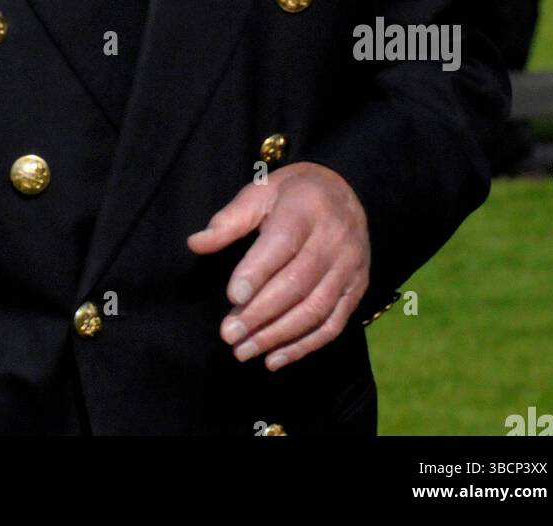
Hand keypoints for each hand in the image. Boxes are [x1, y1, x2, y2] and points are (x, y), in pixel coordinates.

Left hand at [187, 162, 369, 370]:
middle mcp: (334, 239)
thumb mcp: (261, 192)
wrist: (346, 192)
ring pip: (314, 310)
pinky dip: (303, 347)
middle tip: (228, 334)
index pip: (283, 244)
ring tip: (243, 350)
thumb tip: (196, 243)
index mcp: (306, 208)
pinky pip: (332, 325)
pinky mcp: (357, 290)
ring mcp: (350, 268)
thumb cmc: (293, 194)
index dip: (257, 272)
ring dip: (277, 336)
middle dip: (260, 313)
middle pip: (297, 283)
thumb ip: (230, 220)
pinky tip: (273, 359)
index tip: (232, 297)